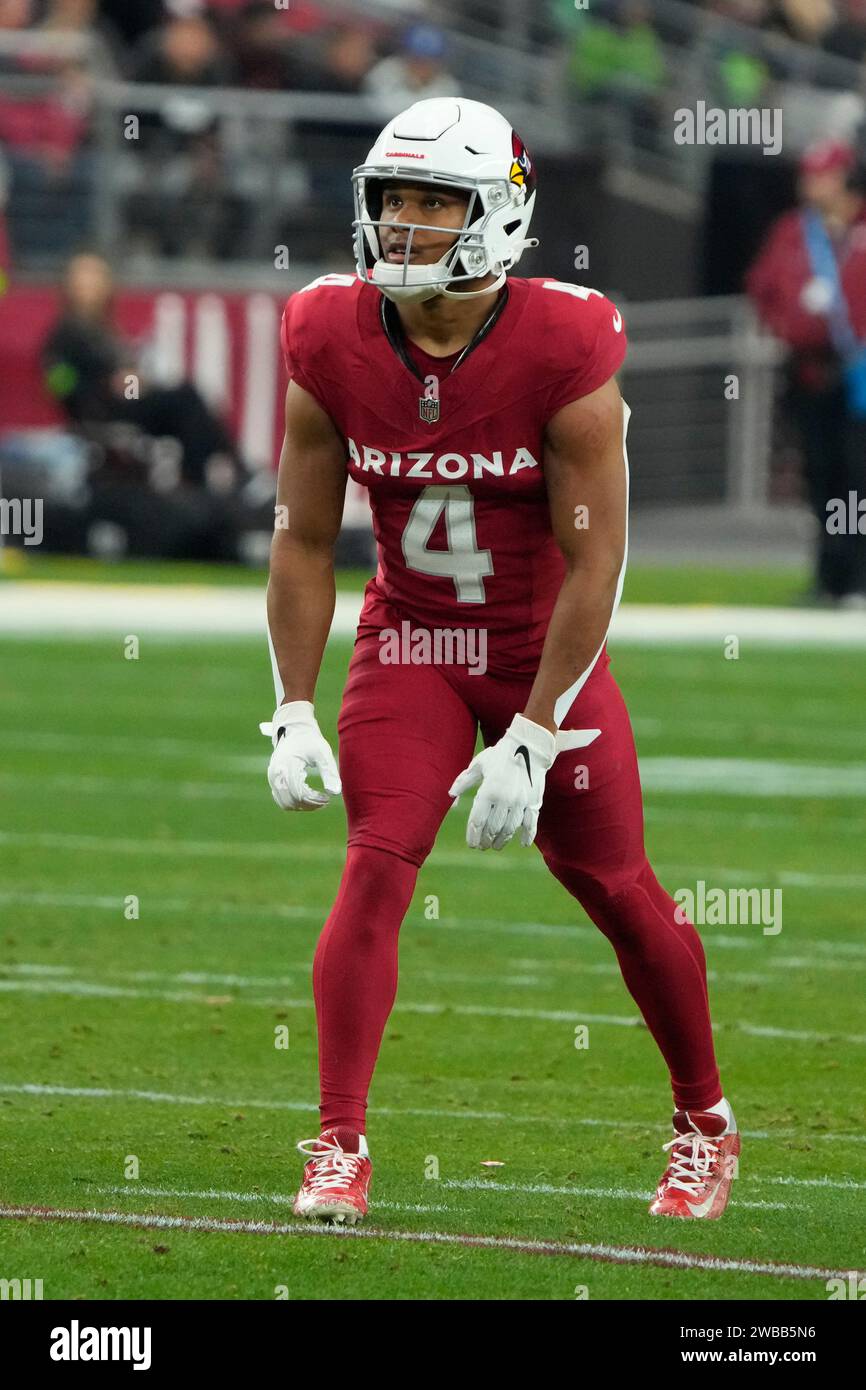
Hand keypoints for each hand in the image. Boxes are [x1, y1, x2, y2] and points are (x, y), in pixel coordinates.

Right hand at [259, 701, 340, 811]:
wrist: (294, 730)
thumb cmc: (310, 740)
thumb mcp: (323, 753)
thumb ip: (329, 772)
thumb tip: (336, 793)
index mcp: (287, 767)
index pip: (299, 794)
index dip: (314, 801)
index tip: (327, 798)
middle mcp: (276, 774)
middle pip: (291, 801)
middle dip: (309, 805)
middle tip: (324, 800)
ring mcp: (272, 778)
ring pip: (285, 803)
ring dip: (302, 805)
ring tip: (317, 799)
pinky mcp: (273, 780)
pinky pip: (281, 799)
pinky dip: (295, 802)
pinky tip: (308, 796)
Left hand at [449, 716, 600, 849]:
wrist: (529, 746)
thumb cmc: (500, 755)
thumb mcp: (478, 764)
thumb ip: (464, 780)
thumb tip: (450, 795)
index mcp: (488, 791)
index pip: (478, 821)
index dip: (473, 836)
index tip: (471, 844)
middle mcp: (504, 799)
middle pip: (492, 828)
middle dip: (486, 840)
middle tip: (482, 847)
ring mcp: (520, 802)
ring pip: (510, 829)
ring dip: (502, 840)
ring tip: (495, 846)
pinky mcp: (533, 801)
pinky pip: (531, 823)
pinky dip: (528, 835)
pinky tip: (523, 843)